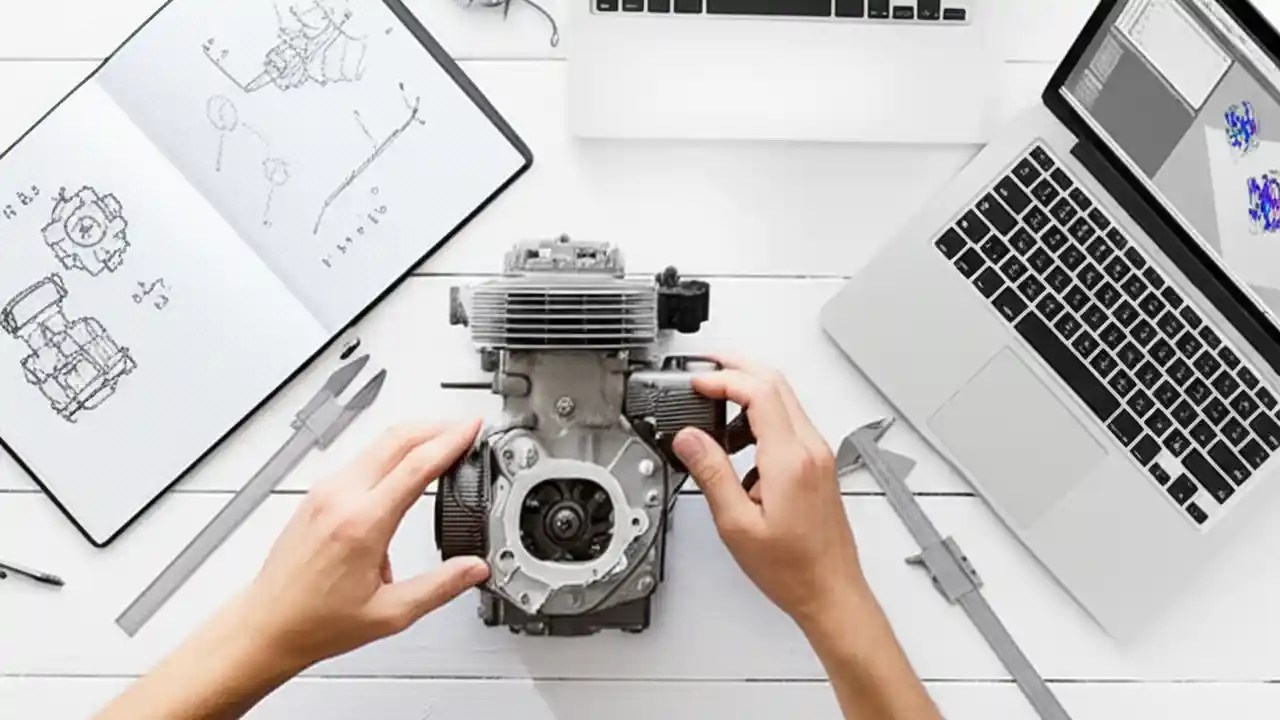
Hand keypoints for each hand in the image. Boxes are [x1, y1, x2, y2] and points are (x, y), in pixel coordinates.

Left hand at [234, 420, 489, 673]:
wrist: (266, 625)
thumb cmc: (314, 622)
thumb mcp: (389, 613)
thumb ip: (439, 587)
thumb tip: (473, 568)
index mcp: (361, 525)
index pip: (416, 465)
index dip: (451, 441)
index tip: (472, 428)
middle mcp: (339, 499)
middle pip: (396, 439)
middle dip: (435, 428)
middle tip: (464, 431)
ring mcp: (324, 493)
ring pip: (376, 445)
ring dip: (413, 438)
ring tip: (440, 448)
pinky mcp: (316, 495)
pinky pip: (361, 460)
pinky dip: (390, 454)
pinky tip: (404, 469)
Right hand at [672, 358, 866, 631]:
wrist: (831, 591)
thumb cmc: (792, 568)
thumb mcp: (736, 524)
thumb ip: (711, 474)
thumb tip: (688, 438)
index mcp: (790, 460)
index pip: (759, 391)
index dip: (723, 378)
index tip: (696, 382)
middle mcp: (810, 450)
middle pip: (776, 382)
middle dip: (738, 366)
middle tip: (705, 367)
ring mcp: (818, 456)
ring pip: (784, 399)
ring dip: (749, 391)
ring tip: (714, 405)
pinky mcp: (819, 465)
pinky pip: (789, 423)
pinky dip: (761, 415)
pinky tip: (737, 441)